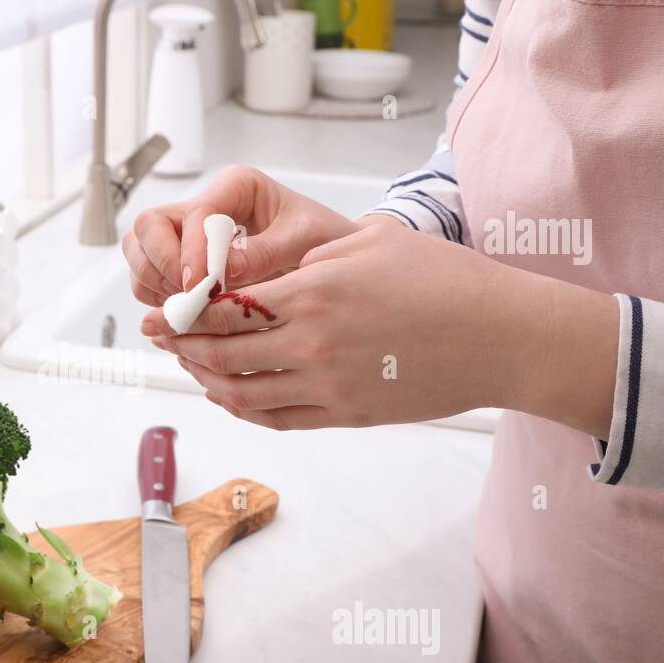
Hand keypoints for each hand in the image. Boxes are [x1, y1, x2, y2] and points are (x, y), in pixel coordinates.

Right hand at [121, 165, 361, 305]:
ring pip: (140, 253)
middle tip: (188, 297)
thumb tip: (222, 272)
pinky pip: (148, 280)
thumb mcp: (305, 242)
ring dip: (154, 284)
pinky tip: (185, 315)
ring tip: (188, 309)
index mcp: (236, 188)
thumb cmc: (323, 241)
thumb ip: (264, 254)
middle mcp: (204, 208)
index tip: (202, 286)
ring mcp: (187, 236)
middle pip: (149, 226)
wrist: (333, 264)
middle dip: (161, 265)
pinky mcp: (182, 264)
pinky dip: (156, 299)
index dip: (192, 251)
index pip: (194, 213)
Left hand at [141, 218, 618, 435]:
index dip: (182, 312)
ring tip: (193, 367)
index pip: (224, 307)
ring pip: (242, 395)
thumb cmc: (446, 280)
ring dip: (208, 382)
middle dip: (181, 347)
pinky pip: (276, 419)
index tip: (159, 311)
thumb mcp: (372, 243)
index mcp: (315, 292)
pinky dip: (244, 408)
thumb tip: (266, 276)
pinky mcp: (346, 416)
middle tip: (162, 338)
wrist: (504, 338)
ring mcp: (329, 387)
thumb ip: (309, 257)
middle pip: (220, 355)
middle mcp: (314, 345)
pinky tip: (233, 394)